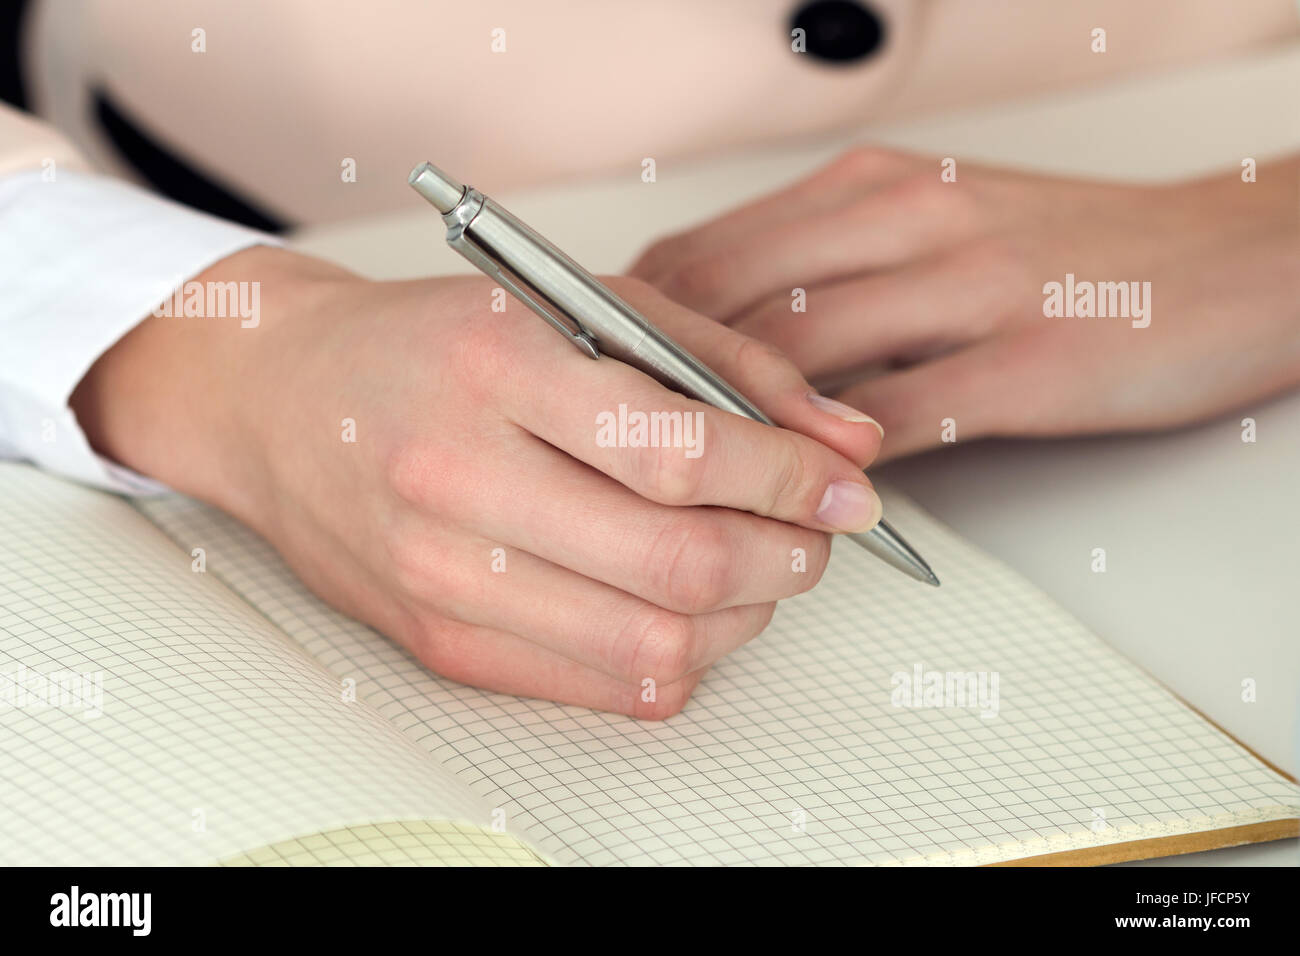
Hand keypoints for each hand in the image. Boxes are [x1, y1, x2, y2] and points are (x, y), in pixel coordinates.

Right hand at [70, 246, 885, 716]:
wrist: (284, 401)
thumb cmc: (432, 346)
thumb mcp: (582, 306)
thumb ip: (725, 363)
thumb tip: (845, 440)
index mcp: (498, 370)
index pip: (680, 452)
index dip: (791, 479)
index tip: (842, 487)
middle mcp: (459, 479)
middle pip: (677, 562)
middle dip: (786, 557)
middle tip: (812, 535)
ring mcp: (443, 575)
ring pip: (652, 645)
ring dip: (745, 617)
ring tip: (757, 571)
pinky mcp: (442, 643)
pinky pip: (602, 688)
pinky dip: (680, 660)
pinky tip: (689, 613)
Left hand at [630, 147, 1299, 458]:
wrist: (1237, 256)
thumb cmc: (1077, 249)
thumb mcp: (938, 221)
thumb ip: (834, 266)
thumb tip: (730, 335)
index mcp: (871, 186)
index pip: (707, 252)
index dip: (635, 322)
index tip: (597, 378)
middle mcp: (904, 220)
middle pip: (728, 304)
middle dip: (656, 383)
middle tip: (613, 445)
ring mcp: (962, 288)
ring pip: (796, 364)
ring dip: (732, 433)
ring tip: (688, 488)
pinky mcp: (1021, 362)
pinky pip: (895, 423)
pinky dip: (833, 470)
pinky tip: (803, 502)